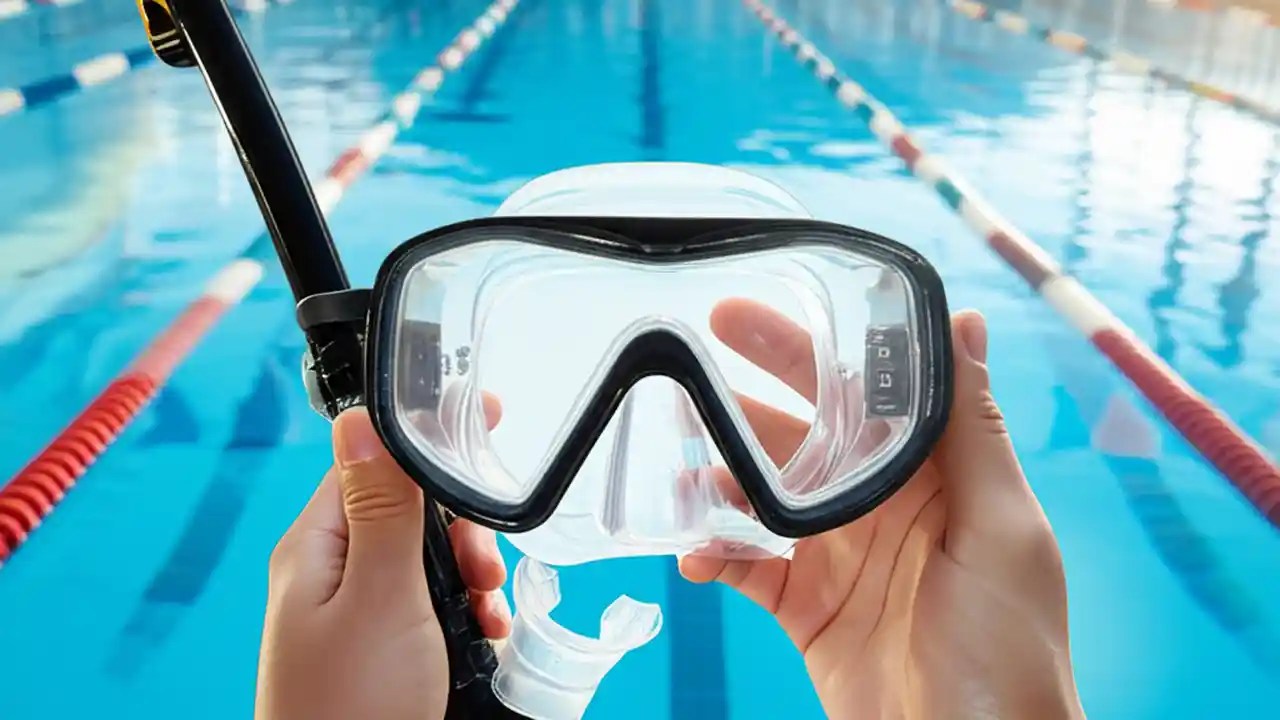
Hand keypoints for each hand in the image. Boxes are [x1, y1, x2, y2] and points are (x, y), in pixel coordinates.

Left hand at [255, 405, 509, 719]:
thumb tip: (360, 417)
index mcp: (317, 545)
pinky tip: (483, 636)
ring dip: (466, 574)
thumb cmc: (352, 707)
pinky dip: (461, 611)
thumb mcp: (379, 598)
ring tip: (486, 614)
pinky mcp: (377, 645)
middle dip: (459, 528)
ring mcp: (353, 611)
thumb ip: (380, 509)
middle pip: (407, 507)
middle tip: (484, 569)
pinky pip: (425, 603)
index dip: (428, 440)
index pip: (372, 458)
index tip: (484, 417)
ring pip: (423, 558)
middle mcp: (330, 571)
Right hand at [681, 301, 1084, 719]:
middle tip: (684, 355)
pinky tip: (694, 554)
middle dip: (745, 396)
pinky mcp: (805, 611)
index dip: (809, 349)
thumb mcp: (1000, 530)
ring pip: (764, 498)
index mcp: (937, 477)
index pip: (865, 394)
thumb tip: (969, 320)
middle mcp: (884, 508)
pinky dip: (716, 557)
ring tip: (674, 467)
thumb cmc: (1008, 649)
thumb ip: (973, 430)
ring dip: (718, 479)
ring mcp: (840, 559)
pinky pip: (748, 569)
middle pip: (803, 437)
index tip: (750, 311)